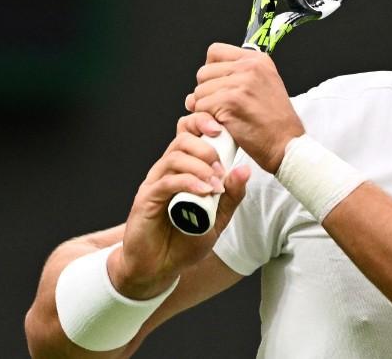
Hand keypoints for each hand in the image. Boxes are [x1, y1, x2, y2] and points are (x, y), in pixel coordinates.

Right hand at [112, 124, 249, 298]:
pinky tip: (203, 191)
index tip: (224, 131)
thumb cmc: (186, 240)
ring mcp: (155, 184)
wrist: (160, 267)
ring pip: (175, 158)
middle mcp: (168, 171)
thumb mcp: (218, 218)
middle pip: (182, 140)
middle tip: (221, 168)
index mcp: (185, 170)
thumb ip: (231, 195)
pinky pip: (166, 182)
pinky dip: (188, 183)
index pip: (191, 135)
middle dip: (206, 147)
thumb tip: (245, 170)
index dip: (204, 124)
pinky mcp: (146, 200)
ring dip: (200, 166)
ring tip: (215, 184)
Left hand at [185, 43, 302, 172]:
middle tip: (220, 108)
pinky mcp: (232, 101)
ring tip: (223, 118)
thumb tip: (198, 86)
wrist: (286, 144)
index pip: (215, 51)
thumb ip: (236, 78)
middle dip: (205, 92)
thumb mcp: (264, 87)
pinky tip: (222, 125)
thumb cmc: (275, 123)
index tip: (218, 86)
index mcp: (258, 60)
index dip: (210, 71)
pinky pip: (201, 107)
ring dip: (205, 108)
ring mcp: (241, 83)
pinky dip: (206, 119)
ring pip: (199, 91)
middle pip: (203, 72)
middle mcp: (250, 66)